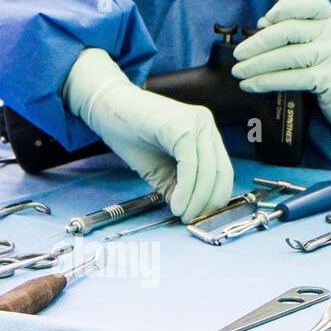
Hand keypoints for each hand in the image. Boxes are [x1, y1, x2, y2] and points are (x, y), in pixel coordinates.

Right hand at [62, 49, 233, 222]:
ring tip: (182, 215)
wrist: (107, 110)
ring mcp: (196, 122)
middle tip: (192, 220)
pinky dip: (186, 190)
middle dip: (208, 203)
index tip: (201, 217)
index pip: (223, 171)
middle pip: (219, 172)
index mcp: (205, 133)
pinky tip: (176, 204)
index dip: (215, 198)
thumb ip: (178, 187)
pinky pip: (191, 165)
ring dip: (196, 200)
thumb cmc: (131, 136)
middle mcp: (205, 125)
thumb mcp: (160, 170)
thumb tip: (191, 212)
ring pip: (208, 171)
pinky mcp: (182, 126)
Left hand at [231, 0, 330, 147]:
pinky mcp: (330, 78)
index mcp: (329, 19)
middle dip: (258, 43)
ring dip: (257, 65)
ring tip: (238, 73)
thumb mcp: (317, 45)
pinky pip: (291, 78)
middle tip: (238, 55)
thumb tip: (262, 25)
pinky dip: (266, 82)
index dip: (283, 8)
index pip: (309, 2)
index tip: (263, 22)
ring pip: (287, 56)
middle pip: (289, 30)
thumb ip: (295, 33)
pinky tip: (250, 86)